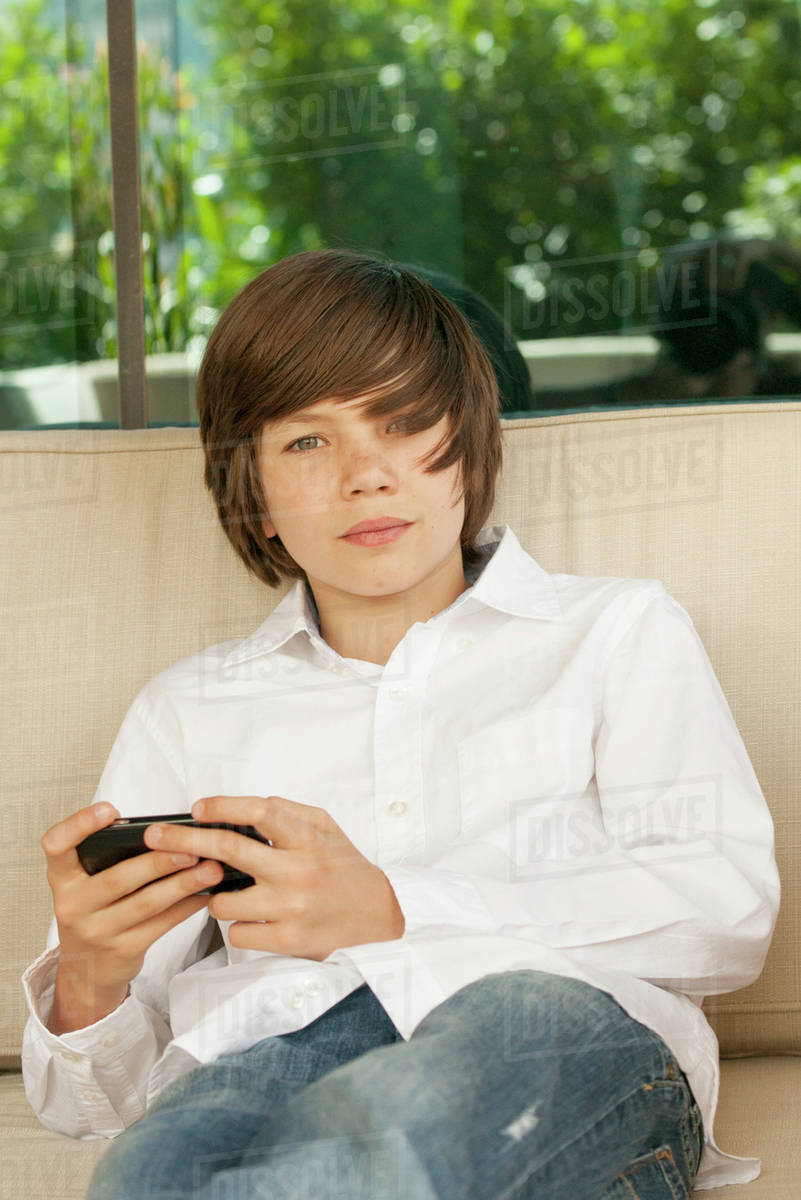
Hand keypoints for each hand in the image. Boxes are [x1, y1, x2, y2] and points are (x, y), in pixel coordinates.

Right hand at [41, 802, 223, 1031]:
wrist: (87, 969)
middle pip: (118, 878)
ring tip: (211, 868)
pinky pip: (162, 924)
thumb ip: (109, 858)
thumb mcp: (86, 884)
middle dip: (159, 861)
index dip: (79, 825)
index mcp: (62, 878)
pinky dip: (187, 906)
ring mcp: (97, 931)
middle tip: (191, 847)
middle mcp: (73, 905)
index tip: (110, 810)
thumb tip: (165, 832)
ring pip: (147, 903)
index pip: (56, 845)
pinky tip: (207, 893)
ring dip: (183, 884)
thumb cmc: (95, 910)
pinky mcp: (123, 950)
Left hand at [144, 795, 404, 959]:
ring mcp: (291, 908)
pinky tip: (254, 919)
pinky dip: (238, 926)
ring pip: (222, 900)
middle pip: (228, 850)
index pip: (261, 812)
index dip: (224, 806)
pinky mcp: (288, 941)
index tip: (196, 807)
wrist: (379, 917)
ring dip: (216, 895)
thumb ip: (288, 813)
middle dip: (184, 840)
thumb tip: (243, 807)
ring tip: (233, 892)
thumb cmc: (345, 867)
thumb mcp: (326, 827)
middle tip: (155, 837)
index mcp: (307, 839)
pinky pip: (236, 934)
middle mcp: (297, 871)